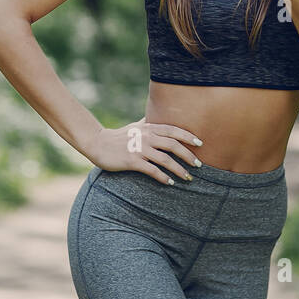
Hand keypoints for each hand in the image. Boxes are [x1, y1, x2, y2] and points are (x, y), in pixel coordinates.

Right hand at [85, 116, 203, 184]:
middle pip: (173, 145)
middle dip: (188, 155)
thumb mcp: (136, 126)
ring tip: (188, 178)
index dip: (188, 136)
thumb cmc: (119, 136)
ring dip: (179, 169)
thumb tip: (158, 115)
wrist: (98, 143)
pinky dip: (163, 177)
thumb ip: (149, 122)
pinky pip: (152, 170)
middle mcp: (146, 136)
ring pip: (165, 159)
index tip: (201, 144)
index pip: (173, 130)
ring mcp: (139, 149)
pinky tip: (170, 183)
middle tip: (199, 165)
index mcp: (149, 127)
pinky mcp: (132, 161)